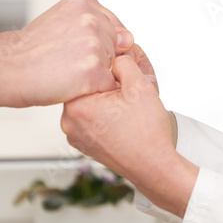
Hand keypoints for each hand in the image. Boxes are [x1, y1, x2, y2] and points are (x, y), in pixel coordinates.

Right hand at [0, 0, 132, 107]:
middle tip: (67, 63)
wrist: (3, 69)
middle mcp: (91, 19)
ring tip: (67, 73)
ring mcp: (93, 45)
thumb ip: (96, 24)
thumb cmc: (28, 49)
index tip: (78, 50)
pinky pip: (109, 84)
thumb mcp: (59, 20)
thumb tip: (129, 39)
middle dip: (99, 57)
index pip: (114, 26)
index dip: (99, 43)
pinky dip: (94, 90)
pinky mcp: (93, 71)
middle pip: (116, 45)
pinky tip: (72, 85)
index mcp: (83, 2)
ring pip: (113, 65)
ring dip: (96, 73)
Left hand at [61, 54, 195, 215]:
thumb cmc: (146, 134)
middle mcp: (69, 122)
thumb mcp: (139, 85)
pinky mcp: (84, 144)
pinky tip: (124, 119)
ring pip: (91, 103)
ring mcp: (75, 135)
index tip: (124, 72)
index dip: (109, 67)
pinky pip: (92, 120)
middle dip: (110, 84)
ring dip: (108, 99)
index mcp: (77, 105)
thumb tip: (115, 55)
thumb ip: (123, 62)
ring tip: (129, 106)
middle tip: (130, 89)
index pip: (87, 72)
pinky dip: (106, 115)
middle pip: (88, 87)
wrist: (154, 166)